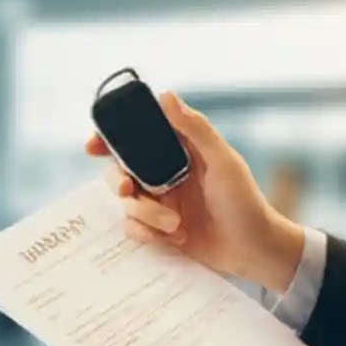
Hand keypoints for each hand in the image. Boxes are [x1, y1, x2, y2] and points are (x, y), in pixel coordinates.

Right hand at [85, 92, 305, 292]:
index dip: (109, 137)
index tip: (93, 145)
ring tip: (175, 225)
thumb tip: (165, 95)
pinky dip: (146, 233)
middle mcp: (164, 174)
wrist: (252, 250)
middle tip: (127, 189)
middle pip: (120, 170)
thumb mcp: (221, 161)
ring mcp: (160, 203)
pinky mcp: (158, 230)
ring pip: (126, 202)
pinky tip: (171, 238)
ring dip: (145, 214)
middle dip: (118, 181)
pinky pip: (133, 228)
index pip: (136, 136)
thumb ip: (194, 129)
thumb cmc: (244, 202)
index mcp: (178, 151)